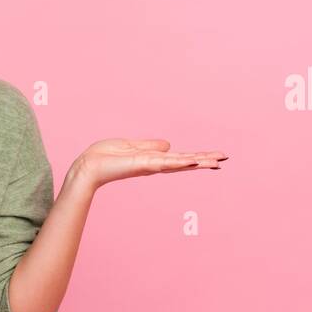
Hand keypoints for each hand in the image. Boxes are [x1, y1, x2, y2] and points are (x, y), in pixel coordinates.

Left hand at [71, 139, 226, 191]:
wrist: (88, 166)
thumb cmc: (104, 157)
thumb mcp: (131, 146)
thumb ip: (150, 146)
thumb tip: (168, 145)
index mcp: (152, 160)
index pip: (179, 158)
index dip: (196, 157)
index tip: (214, 157)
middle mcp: (154, 165)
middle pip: (184, 162)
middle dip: (204, 160)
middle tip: (224, 159)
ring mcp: (150, 166)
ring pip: (179, 163)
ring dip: (198, 162)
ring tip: (216, 161)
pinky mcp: (143, 165)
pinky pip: (165, 163)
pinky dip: (179, 162)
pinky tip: (193, 162)